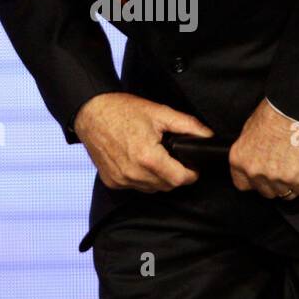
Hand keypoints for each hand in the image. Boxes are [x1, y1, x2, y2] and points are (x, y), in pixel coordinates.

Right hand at [74, 92, 214, 191]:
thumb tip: (208, 136)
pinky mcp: (111, 181)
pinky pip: (135, 186)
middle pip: (167, 185)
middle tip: (169, 155)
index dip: (190, 172)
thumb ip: (187, 125)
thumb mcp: (158, 112)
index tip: (189, 164)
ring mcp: (121, 179)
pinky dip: (140, 177)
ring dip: (157, 177)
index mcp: (148, 158)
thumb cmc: (121, 110)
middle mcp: (134, 173)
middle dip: (174, 173)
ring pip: (152, 188)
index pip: (181, 179)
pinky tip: (136, 160)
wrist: (90, 111)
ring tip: (152, 155)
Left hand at [229, 99, 298, 199]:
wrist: (290, 111)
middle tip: (284, 172)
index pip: (242, 185)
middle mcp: (253, 171)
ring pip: (286, 194)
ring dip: (293, 184)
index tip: (264, 179)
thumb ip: (249, 152)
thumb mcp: (248, 132)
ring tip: (298, 170)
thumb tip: (255, 160)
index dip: (255, 183)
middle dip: (276, 184)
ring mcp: (274, 177)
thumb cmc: (271, 115)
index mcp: (238, 159)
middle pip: (266, 192)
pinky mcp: (295, 178)